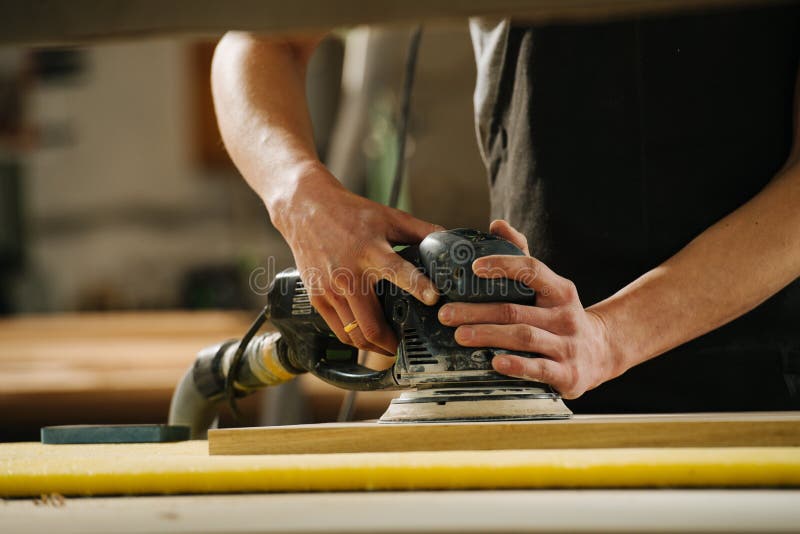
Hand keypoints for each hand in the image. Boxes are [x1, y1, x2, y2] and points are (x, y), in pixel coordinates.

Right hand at [272, 163, 441, 355]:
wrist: (305, 208)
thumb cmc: (349, 212)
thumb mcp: (388, 216)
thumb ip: (420, 231)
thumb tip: (448, 240)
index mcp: (371, 251)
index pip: (397, 271)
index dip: (418, 286)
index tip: (433, 298)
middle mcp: (349, 274)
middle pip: (371, 323)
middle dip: (391, 343)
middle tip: (405, 346)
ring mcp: (330, 289)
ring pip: (354, 334)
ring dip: (373, 347)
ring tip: (387, 348)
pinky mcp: (317, 296)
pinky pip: (338, 329)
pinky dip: (354, 338)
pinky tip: (365, 337)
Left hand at [437, 220, 618, 398]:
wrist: (601, 352)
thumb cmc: (560, 315)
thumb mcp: (549, 287)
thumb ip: (522, 257)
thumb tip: (496, 225)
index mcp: (560, 291)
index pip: (533, 270)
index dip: (504, 266)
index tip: (474, 267)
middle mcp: (565, 316)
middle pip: (516, 310)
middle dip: (477, 311)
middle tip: (446, 313)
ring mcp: (568, 345)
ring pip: (524, 337)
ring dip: (489, 335)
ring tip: (459, 335)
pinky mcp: (568, 374)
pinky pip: (539, 368)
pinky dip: (517, 365)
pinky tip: (495, 362)